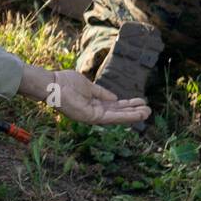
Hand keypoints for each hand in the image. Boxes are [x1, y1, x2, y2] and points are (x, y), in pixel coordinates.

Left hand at [20, 66, 149, 125]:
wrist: (52, 84)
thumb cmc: (65, 82)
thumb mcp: (88, 86)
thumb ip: (101, 93)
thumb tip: (115, 98)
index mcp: (93, 103)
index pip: (113, 106)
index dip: (127, 105)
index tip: (141, 102)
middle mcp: (94, 111)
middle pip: (117, 113)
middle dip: (132, 111)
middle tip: (149, 110)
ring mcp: (92, 116)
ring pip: (117, 117)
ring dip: (132, 115)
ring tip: (147, 113)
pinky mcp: (91, 117)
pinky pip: (112, 117)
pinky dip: (125, 116)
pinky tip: (137, 114)